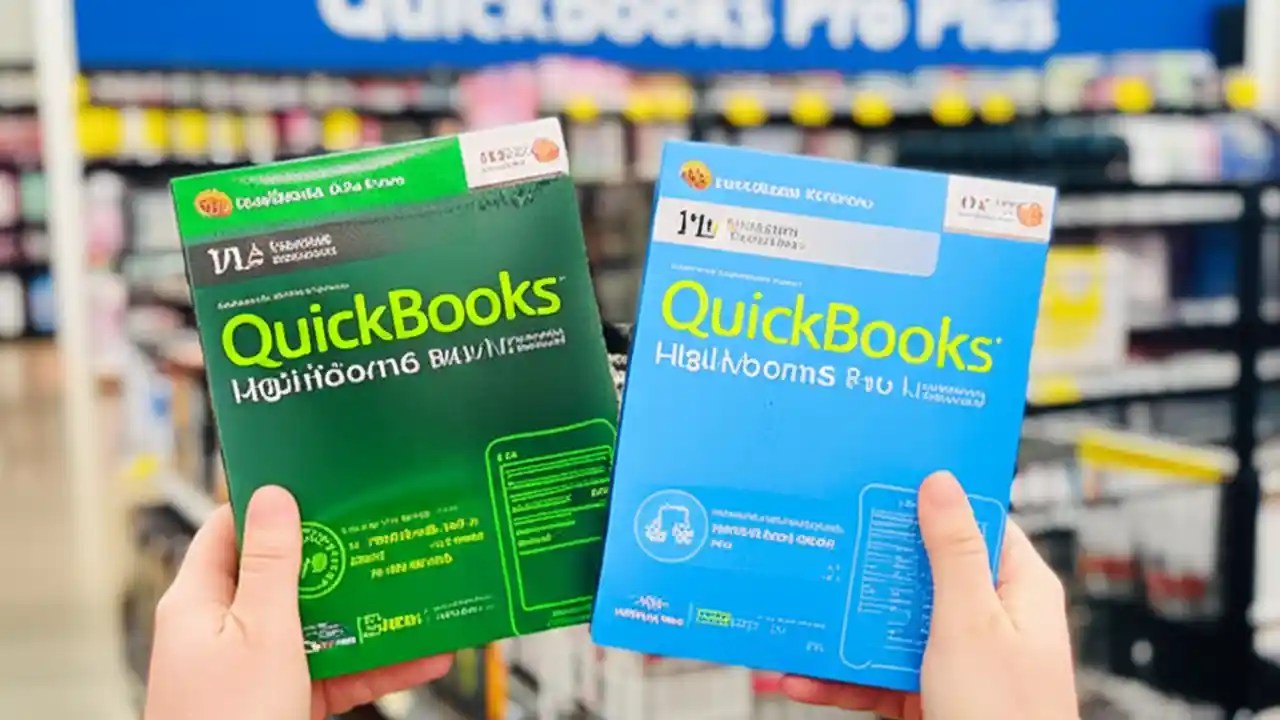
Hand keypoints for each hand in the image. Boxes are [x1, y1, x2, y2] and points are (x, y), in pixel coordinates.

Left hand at [144, 486, 451, 719]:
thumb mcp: (261, 632)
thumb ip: (271, 564)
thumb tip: (273, 496)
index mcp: (200, 601)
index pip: (231, 530)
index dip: (273, 505)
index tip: (320, 485)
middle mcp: (224, 630)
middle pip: (288, 577)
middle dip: (341, 559)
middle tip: (382, 533)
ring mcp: (256, 668)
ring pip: (321, 625)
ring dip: (371, 614)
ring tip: (418, 592)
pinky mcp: (286, 700)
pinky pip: (337, 670)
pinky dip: (378, 663)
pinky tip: (422, 654)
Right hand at [781, 472, 1077, 719]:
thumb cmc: (1007, 716)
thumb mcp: (971, 624)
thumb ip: (953, 554)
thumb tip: (941, 484)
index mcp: (1015, 589)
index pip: (973, 525)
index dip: (930, 502)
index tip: (883, 483)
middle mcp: (987, 620)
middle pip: (918, 574)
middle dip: (867, 564)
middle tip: (824, 540)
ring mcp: (955, 660)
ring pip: (889, 628)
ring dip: (842, 628)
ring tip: (797, 615)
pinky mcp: (927, 695)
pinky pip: (875, 676)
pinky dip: (839, 677)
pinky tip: (801, 677)